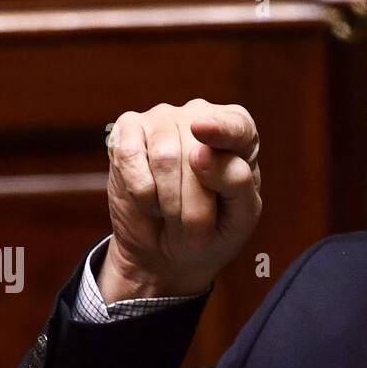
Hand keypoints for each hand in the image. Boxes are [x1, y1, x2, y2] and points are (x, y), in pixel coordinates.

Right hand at [101, 98, 261, 300]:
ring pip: (164, 157)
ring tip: (172, 212)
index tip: (202, 130)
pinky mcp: (126, 130)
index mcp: (239, 135)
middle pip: (197, 156)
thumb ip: (236, 182)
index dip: (222, 129)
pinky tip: (149, 199)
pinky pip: (130, 157)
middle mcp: (199, 116)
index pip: (237, 125)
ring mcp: (161, 119)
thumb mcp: (240, 217)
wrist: (167, 251)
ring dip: (169, 202)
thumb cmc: (213, 230)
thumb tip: (200, 153)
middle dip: (195, 205)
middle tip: (194, 225)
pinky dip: (140, 191)